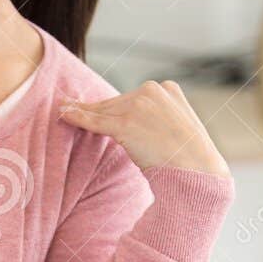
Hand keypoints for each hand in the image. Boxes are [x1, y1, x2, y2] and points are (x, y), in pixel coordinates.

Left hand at [59, 80, 230, 178]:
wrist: (198, 172)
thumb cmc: (189, 159)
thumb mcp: (178, 128)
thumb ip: (160, 118)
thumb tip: (137, 125)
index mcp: (168, 88)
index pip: (132, 97)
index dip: (113, 106)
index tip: (94, 106)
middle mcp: (153, 91)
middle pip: (115, 102)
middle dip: (94, 108)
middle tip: (70, 106)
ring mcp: (139, 106)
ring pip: (103, 110)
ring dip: (81, 111)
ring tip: (63, 110)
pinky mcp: (126, 123)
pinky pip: (96, 120)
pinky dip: (77, 117)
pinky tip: (63, 114)